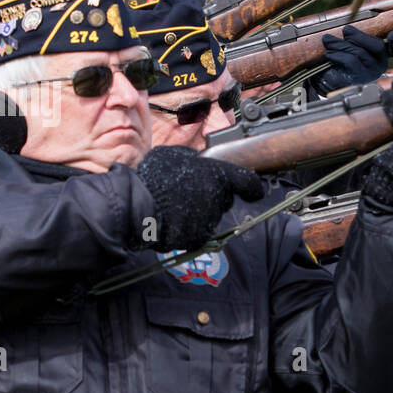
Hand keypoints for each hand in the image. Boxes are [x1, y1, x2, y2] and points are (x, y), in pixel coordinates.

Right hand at [134, 145, 265, 250]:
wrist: (136, 207)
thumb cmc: (153, 177)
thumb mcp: (174, 154)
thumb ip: (194, 159)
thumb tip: (199, 162)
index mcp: (217, 175)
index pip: (246, 181)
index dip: (252, 187)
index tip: (255, 191)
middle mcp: (218, 199)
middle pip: (224, 199)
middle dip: (213, 196)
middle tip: (188, 191)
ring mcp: (209, 221)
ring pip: (210, 215)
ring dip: (198, 211)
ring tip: (174, 204)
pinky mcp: (197, 238)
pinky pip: (197, 230)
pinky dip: (188, 226)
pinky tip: (172, 219)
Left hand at [311, 26, 392, 94]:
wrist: (326, 77)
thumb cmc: (341, 54)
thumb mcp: (350, 35)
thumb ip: (362, 17)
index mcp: (382, 52)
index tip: (392, 34)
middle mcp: (380, 63)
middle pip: (378, 47)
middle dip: (359, 36)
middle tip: (346, 30)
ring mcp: (370, 73)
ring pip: (359, 53)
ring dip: (341, 44)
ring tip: (328, 40)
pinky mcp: (357, 79)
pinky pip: (350, 61)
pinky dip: (337, 55)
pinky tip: (329, 53)